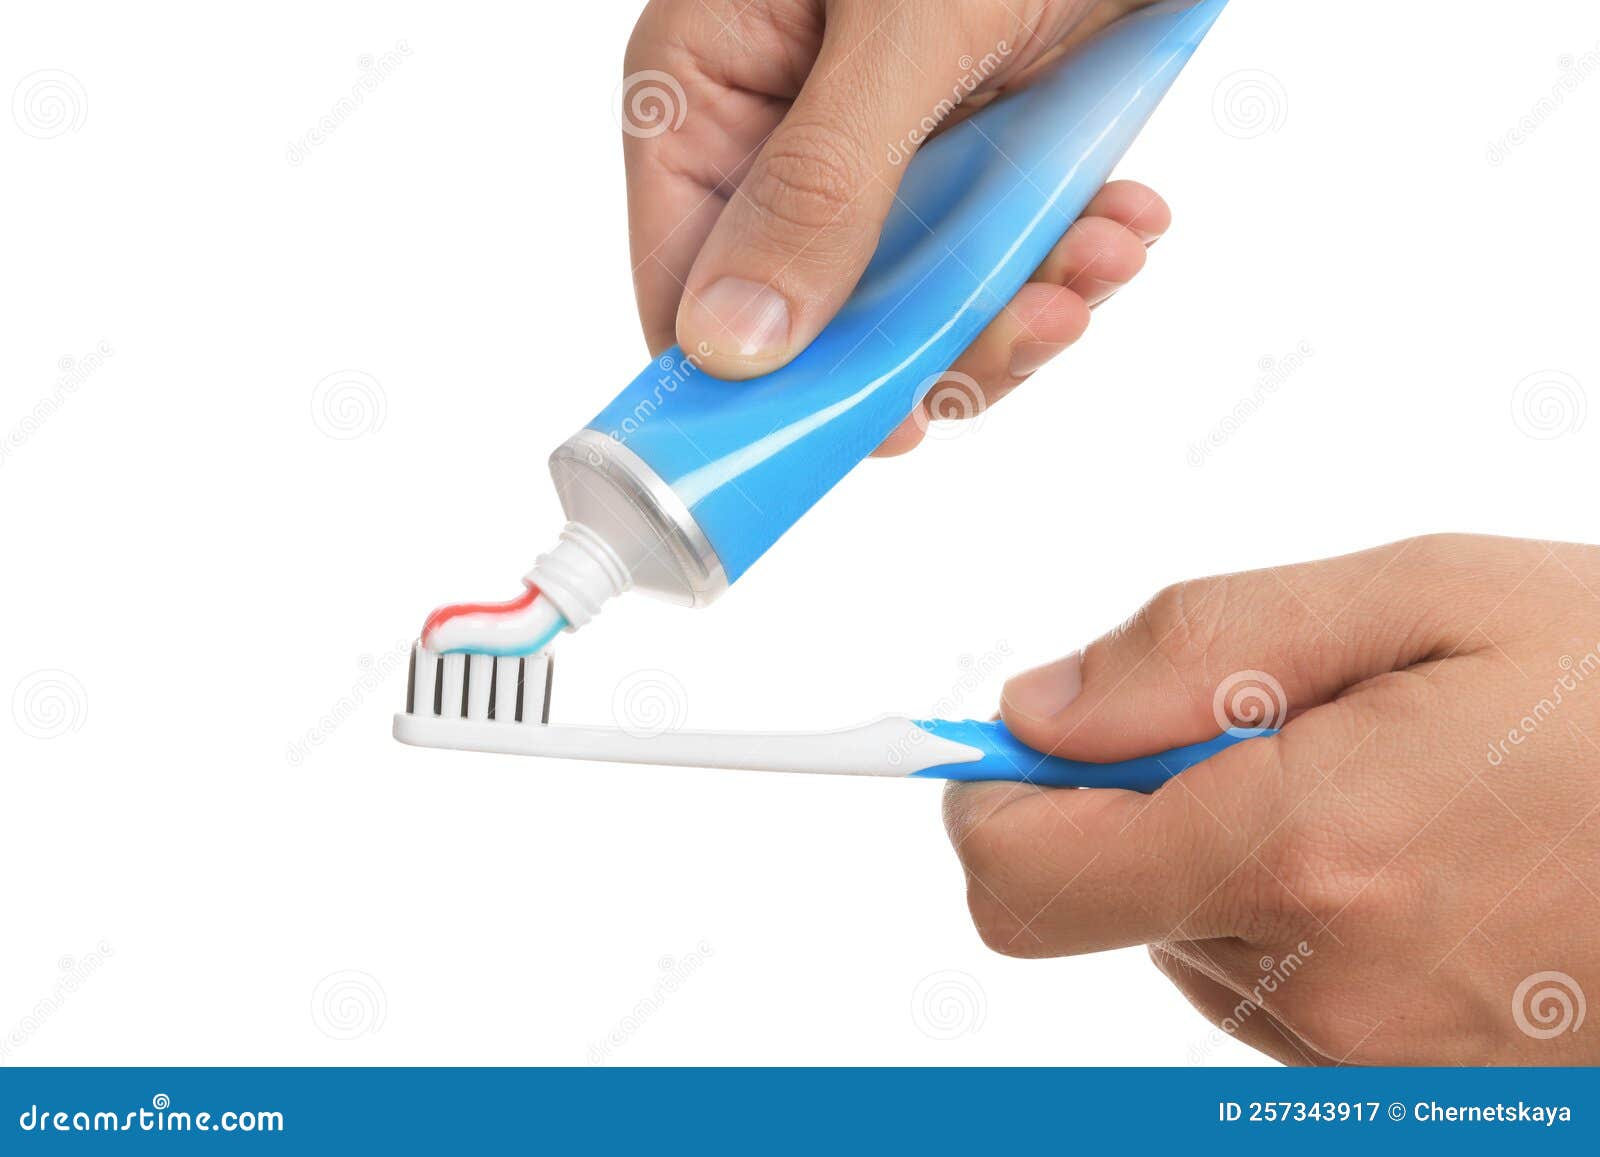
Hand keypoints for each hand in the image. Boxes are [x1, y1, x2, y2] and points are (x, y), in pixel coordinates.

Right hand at [622, 0, 1165, 452]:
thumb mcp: (902, 28)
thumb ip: (821, 187)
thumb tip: (728, 345)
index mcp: (707, 88)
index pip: (687, 288)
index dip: (767, 386)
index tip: (875, 429)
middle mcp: (779, 134)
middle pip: (824, 320)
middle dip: (945, 340)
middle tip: (1044, 322)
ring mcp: (878, 150)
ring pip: (921, 305)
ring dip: (1026, 301)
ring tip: (1104, 253)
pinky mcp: (966, 149)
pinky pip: (994, 253)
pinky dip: (1064, 256)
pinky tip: (1122, 221)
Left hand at [943, 534, 1599, 1064]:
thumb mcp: (1418, 601)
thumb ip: (1198, 653)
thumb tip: (1037, 714)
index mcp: (1310, 856)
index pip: (1027, 878)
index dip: (992, 802)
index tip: (1010, 745)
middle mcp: (1323, 990)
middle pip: (1098, 902)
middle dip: (1134, 800)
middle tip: (1271, 723)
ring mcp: (1368, 1056)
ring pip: (1181, 937)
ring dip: (1222, 845)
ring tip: (1372, 777)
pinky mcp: (1407, 1080)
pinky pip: (1267, 983)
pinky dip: (1288, 903)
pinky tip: (1405, 845)